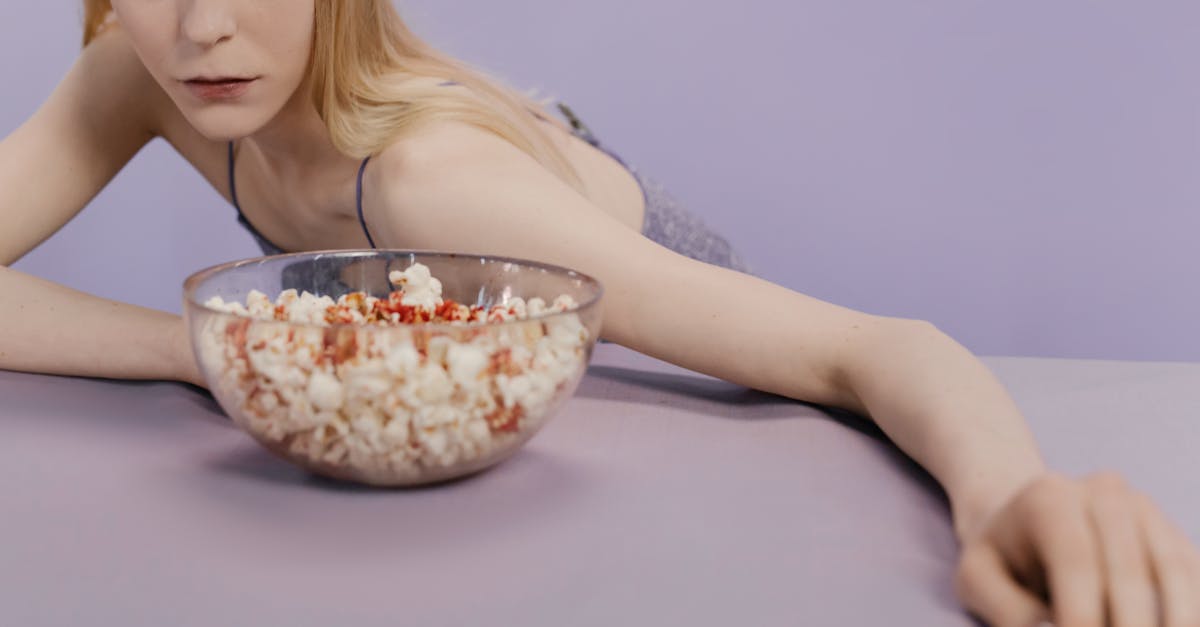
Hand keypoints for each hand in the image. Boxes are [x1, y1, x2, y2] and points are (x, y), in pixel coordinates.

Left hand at [954, 471, 1199, 626]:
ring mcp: (1145, 510)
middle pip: (1129, 572)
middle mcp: (1104, 493)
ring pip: (1174, 574)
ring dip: (1172, 623)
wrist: (1028, 522)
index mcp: (1049, 498)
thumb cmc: (1001, 559)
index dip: (1082, 616)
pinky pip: (1194, 577)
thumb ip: (1004, 609)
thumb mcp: (977, 579)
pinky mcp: (1172, 534)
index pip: (1076, 562)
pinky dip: (1189, 613)